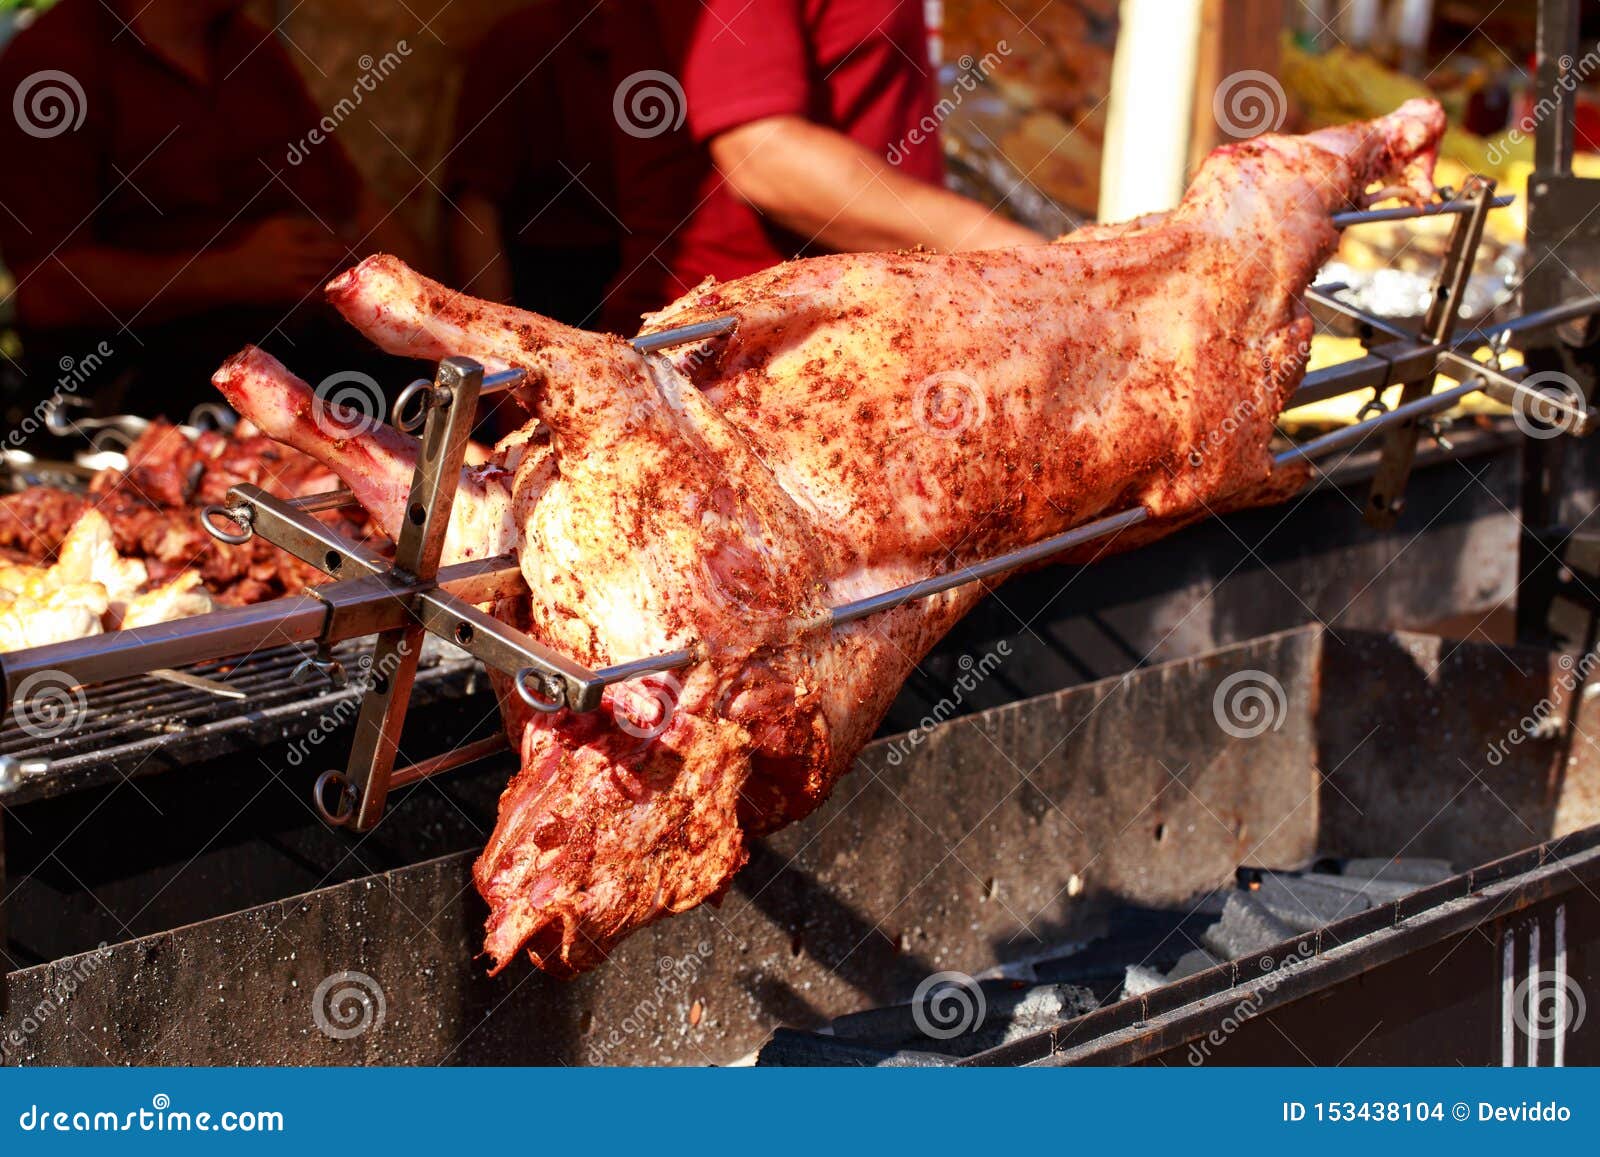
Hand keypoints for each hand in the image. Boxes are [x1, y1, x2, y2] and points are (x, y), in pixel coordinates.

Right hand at [217, 216, 349, 304]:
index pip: (319, 229)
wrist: (230, 274)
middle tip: (347, 260)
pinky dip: (324, 292)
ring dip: (333, 274)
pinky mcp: (290, 289)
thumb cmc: (253, 252)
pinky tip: (325, 292)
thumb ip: (296, 228)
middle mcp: (291, 245)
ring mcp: (292, 268)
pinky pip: (318, 291)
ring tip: (338, 276)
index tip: (341, 242)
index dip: (333, 237)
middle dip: (341, 255)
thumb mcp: (270, 230)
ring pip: (326, 270)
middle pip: (331, 249)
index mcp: (284, 227)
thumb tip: (329, 230)